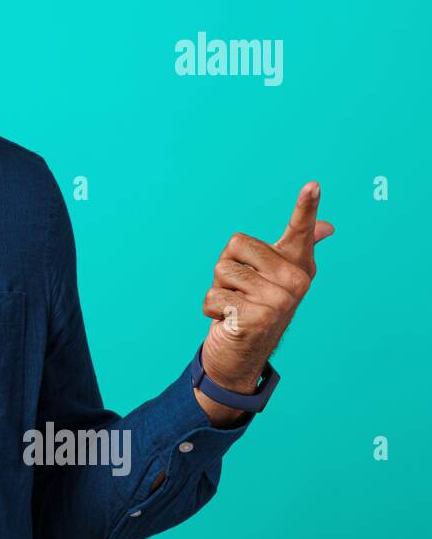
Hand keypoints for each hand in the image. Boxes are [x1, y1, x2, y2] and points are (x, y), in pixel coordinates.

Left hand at [200, 181, 334, 394]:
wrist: (241, 354)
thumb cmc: (253, 306)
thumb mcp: (271, 276)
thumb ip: (295, 249)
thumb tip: (327, 227)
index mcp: (297, 266)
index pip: (300, 231)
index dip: (305, 207)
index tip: (312, 184)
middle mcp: (294, 282)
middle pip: (236, 245)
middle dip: (226, 268)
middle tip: (241, 292)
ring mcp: (278, 301)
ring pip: (222, 271)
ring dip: (219, 290)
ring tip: (236, 307)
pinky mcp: (257, 318)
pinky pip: (213, 295)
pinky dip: (212, 309)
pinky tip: (229, 322)